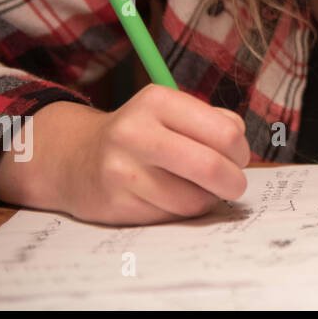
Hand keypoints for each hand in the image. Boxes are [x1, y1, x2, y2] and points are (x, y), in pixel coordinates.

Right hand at [49, 84, 248, 224]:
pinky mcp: (115, 205)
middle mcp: (135, 133)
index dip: (241, 150)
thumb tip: (239, 148)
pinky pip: (170, 217)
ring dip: (206, 199)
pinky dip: (181, 211)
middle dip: (234, 181)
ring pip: (193, 199)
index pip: (225, 132)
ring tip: (198, 189)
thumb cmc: (142, 134)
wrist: (76, 158)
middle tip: (235, 184)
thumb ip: (214, 122)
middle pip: (211, 167)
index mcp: (157, 101)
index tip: (239, 157)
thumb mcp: (172, 111)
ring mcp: (122, 171)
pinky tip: (170, 198)